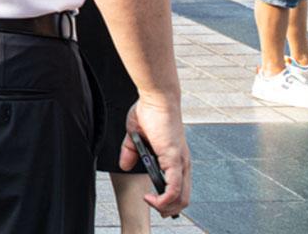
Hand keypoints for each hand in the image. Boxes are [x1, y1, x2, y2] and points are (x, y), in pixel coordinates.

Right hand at [123, 97, 190, 217]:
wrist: (156, 97)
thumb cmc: (149, 111)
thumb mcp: (135, 135)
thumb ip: (130, 151)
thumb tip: (124, 166)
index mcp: (175, 158)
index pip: (179, 187)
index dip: (168, 199)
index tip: (151, 199)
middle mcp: (183, 163)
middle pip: (183, 199)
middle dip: (167, 209)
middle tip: (151, 206)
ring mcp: (181, 163)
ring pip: (181, 199)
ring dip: (165, 207)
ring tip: (149, 202)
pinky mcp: (175, 161)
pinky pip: (174, 190)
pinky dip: (162, 200)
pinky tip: (149, 198)